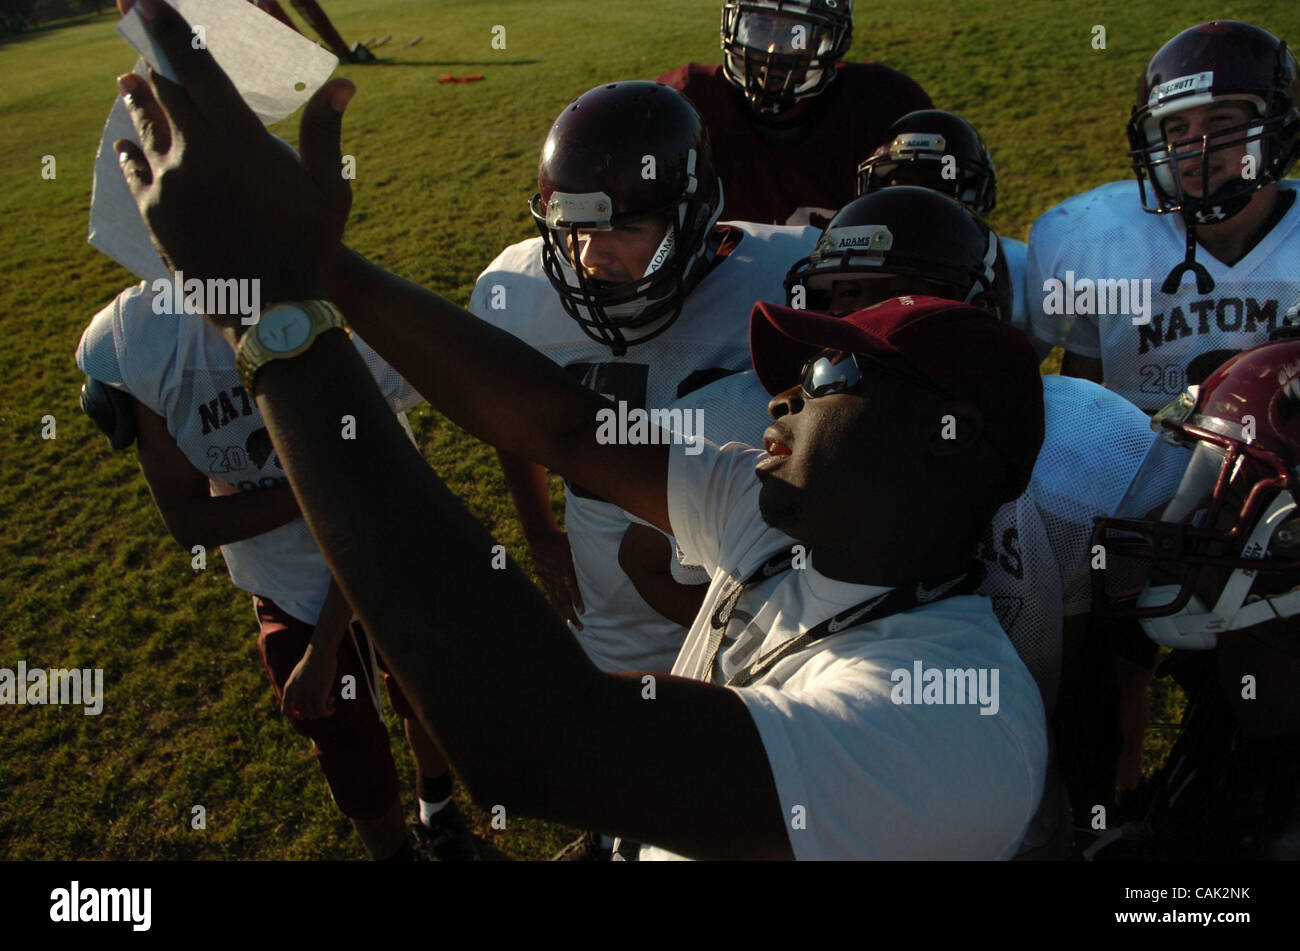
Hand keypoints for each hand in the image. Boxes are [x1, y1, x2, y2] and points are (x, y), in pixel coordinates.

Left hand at [113, 0, 354, 334]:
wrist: (271, 310)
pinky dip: (132, 150)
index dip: (171, 32)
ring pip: (146, 126)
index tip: (152, 5)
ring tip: (129, 81)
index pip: (196, 68)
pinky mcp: (155, 214)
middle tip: (141, 35)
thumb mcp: (328, 190)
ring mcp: (171, 185)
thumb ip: (325, 132)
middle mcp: (198, 155)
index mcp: (241, 141)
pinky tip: (128, 141)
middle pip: (164, 91)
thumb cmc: (308, 248)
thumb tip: (343, 84)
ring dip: (137, 99)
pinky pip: (136, 170)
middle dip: (151, 58)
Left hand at [281, 642, 337, 720]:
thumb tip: (302, 699)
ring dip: (323, 711)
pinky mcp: (319, 694)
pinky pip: (322, 712)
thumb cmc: (313, 660)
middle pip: (304, 714)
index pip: (286, 711)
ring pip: (314, 715)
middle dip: (314, 710)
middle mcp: (296, 694)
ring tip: (330, 701)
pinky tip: (333, 707)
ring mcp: (306, 695)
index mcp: (289, 688)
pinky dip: (328, 712)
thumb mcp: (299, 674)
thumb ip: (297, 686)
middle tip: (324, 701)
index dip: (295, 715)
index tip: (305, 713)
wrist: (320, 652)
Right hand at [528, 529, 585, 628]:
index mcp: (566, 569)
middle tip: (581, 626)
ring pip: (557, 600)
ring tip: (572, 624)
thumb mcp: (574, 546)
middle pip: (564, 600)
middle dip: (572, 614)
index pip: (571, 587)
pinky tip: (560, 613)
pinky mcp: (544, 580)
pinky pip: (551, 595)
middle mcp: (557, 578)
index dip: (577, 599)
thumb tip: (603, 554)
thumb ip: (585, 554)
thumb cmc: (561, 541)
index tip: (582, 611)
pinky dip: (556, 604)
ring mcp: (549, 580)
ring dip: (564, 613)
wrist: (540, 539)